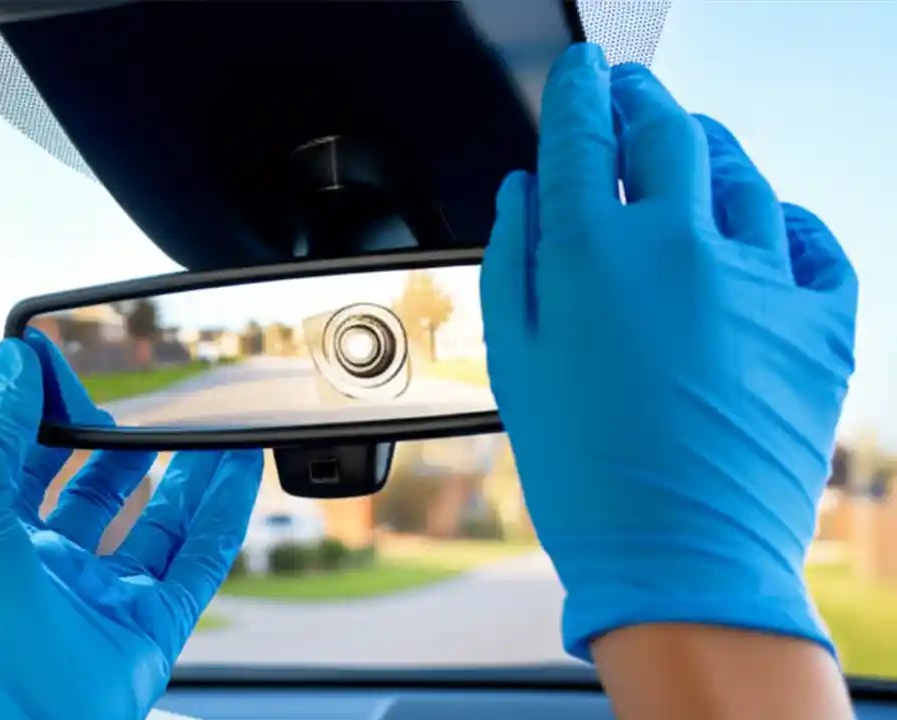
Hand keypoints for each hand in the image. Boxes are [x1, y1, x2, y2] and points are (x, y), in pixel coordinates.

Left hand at [0, 330, 263, 719]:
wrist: (2, 716)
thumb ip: (0, 428)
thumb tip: (17, 362)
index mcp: (1, 544)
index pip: (31, 466)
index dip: (49, 418)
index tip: (64, 369)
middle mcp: (55, 572)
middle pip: (100, 499)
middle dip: (125, 453)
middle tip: (151, 409)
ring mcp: (108, 601)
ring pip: (161, 528)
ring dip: (190, 477)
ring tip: (217, 430)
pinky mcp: (155, 627)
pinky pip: (198, 562)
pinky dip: (225, 515)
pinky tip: (242, 469)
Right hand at [481, 44, 855, 659]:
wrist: (684, 559)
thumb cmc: (586, 475)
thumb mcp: (515, 362)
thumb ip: (513, 260)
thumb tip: (526, 191)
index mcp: (594, 254)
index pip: (588, 132)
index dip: (581, 90)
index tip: (581, 74)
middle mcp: (683, 248)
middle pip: (669, 133)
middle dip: (645, 100)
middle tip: (632, 94)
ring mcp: (761, 280)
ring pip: (742, 175)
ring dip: (710, 148)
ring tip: (693, 146)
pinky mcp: (821, 322)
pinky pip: (813, 241)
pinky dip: (784, 220)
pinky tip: (764, 225)